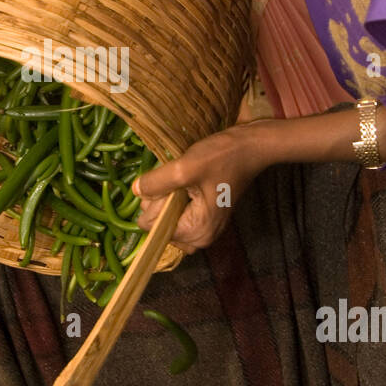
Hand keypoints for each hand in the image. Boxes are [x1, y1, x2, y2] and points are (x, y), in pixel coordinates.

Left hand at [131, 124, 264, 253]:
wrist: (250, 147)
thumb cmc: (222, 157)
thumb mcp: (184, 167)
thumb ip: (156, 182)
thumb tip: (135, 191)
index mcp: (197, 231)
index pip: (151, 226)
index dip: (156, 202)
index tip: (174, 184)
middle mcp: (200, 238)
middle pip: (158, 224)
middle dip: (162, 200)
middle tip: (182, 180)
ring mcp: (203, 229)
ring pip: (166, 217)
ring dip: (168, 197)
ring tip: (186, 179)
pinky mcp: (204, 218)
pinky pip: (176, 213)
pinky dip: (175, 198)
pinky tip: (188, 183)